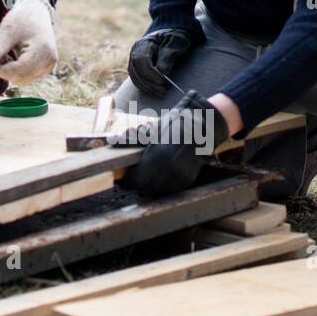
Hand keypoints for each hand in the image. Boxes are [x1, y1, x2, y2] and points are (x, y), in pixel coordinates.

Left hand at [0, 0, 57, 84]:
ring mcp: (48, 67)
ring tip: (3, 52)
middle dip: (3, 69)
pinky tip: (11, 55)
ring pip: (21, 79)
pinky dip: (14, 69)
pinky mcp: (44, 68)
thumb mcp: (7, 31)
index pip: (18, 71)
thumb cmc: (22, 19)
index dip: (0, 69)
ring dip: (8, 69)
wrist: (36, 12)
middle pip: (19, 78)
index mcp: (42, 52)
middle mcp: (49, 63)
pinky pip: (25, 75)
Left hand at [112, 90, 231, 196]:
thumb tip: (113, 141)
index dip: (127, 180)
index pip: (136, 179)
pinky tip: (157, 177)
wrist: (202, 128)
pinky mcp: (187, 180)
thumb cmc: (175, 125)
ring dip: (148, 186)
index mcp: (158, 157)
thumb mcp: (152, 129)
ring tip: (142, 176)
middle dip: (136, 183)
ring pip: (157, 190)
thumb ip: (133, 138)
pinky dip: (161, 185)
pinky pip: (170, 189)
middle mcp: (170, 170)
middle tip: (129, 177)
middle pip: (145, 187)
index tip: (121, 177)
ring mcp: (180, 177)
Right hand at [127, 26, 201, 95]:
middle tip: (162, 91)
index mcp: (143, 43)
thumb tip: (163, 73)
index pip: (142, 60)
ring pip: (134, 76)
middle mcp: (134, 51)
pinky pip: (137, 79)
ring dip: (146, 87)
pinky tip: (154, 91)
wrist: (174, 35)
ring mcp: (134, 59)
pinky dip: (144, 87)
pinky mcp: (137, 67)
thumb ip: (167, 57)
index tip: (163, 82)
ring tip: (160, 93)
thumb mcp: (175, 43)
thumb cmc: (176, 37)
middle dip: (149, 83)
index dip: (151, 73)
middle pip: (136, 70)